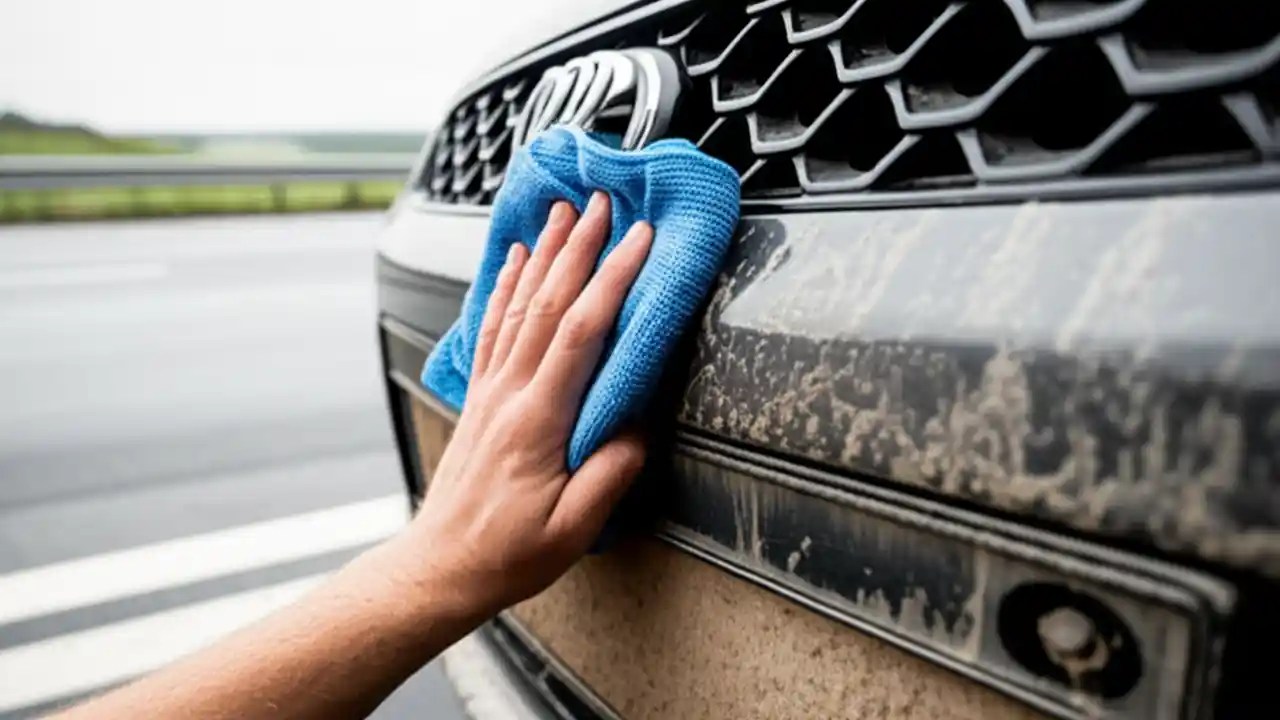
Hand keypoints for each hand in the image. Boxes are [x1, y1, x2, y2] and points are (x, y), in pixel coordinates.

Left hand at [404, 192, 651, 615]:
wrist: (442, 566)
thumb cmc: (507, 553)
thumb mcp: (574, 527)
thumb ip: (610, 471)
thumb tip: (639, 423)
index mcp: (539, 419)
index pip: (582, 332)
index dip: (614, 280)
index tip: (639, 241)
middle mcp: (510, 393)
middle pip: (548, 302)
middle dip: (579, 246)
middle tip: (601, 202)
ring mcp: (491, 391)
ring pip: (519, 305)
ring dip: (543, 254)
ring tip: (560, 212)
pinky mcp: (481, 397)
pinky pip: (492, 327)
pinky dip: (506, 286)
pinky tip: (516, 261)